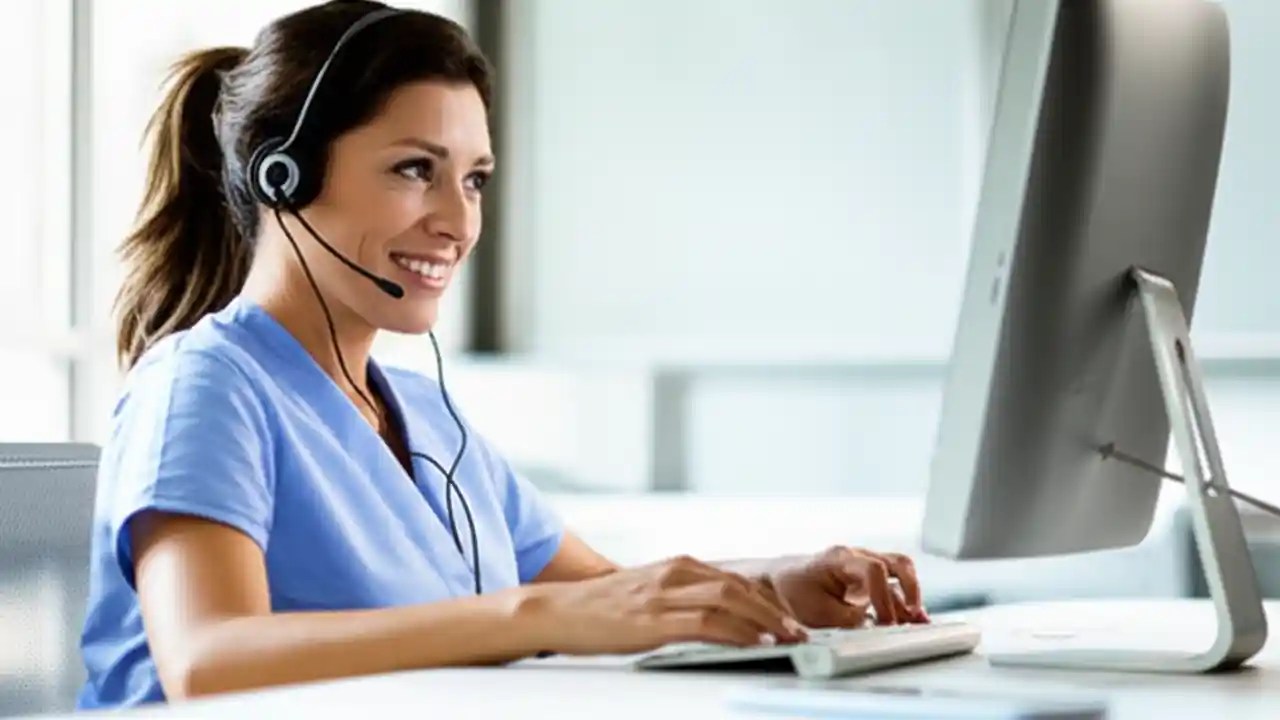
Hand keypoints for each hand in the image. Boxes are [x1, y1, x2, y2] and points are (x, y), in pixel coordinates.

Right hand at [526, 555, 808, 655]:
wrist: (558, 611)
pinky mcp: (652, 620)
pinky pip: (704, 623)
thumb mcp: (649, 592)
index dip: (767, 599)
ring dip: (763, 620)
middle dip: (774, 610)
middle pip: (738, 586)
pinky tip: (752, 642)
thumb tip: (721, 615)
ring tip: (786, 638)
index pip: (735, 579)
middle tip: (799, 632)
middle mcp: (674, 574)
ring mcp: (662, 596)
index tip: (789, 618)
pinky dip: (735, 631)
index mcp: (676, 566)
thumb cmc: (603, 608)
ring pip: (728, 600)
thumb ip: (683, 596)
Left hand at [768, 546, 927, 628]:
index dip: (884, 597)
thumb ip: (850, 619)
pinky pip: (892, 584)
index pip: (874, 570)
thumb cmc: (793, 592)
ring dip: (910, 597)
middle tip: (913, 614)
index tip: (886, 622)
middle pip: (897, 563)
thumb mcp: (818, 613)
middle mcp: (856, 557)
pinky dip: (902, 601)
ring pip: (899, 572)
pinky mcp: (866, 578)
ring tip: (919, 622)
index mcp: (840, 559)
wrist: (777, 582)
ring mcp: (863, 565)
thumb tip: (875, 625)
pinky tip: (912, 619)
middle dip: (911, 589)